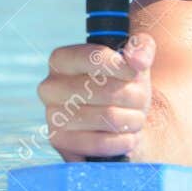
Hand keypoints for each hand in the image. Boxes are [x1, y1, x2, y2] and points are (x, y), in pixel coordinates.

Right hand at [39, 34, 155, 159]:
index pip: (94, 57)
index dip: (121, 66)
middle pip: (107, 90)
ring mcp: (52, 115)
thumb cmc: (123, 83)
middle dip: (134, 97)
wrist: (117, 120)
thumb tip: (136, 60)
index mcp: (62, 59)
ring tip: (135, 118)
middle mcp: (50, 86)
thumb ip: (141, 47)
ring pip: (108, 117)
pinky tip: (127, 136)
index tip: (134, 73)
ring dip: (133, 119)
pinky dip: (123, 141)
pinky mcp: (60, 141)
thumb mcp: (135, 58)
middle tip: (140, 100)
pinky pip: (100, 143)